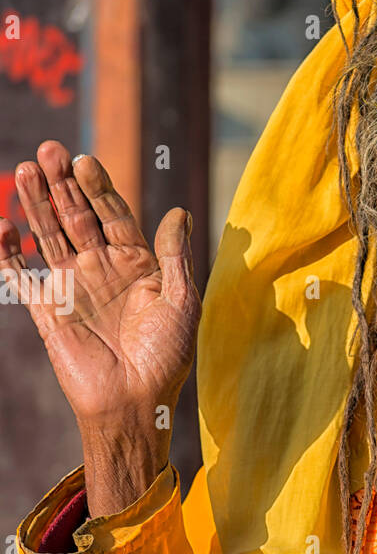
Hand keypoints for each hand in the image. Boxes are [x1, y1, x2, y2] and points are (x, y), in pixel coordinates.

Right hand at [0, 140, 200, 513]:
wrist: (135, 403)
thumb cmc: (166, 358)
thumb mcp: (181, 302)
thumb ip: (174, 256)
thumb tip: (179, 211)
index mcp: (136, 266)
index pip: (114, 216)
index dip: (100, 189)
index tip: (86, 160)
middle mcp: (102, 270)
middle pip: (77, 217)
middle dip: (63, 185)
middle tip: (50, 151)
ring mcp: (72, 287)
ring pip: (50, 236)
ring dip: (37, 205)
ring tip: (27, 169)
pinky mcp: (47, 310)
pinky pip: (22, 276)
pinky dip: (9, 253)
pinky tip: (3, 225)